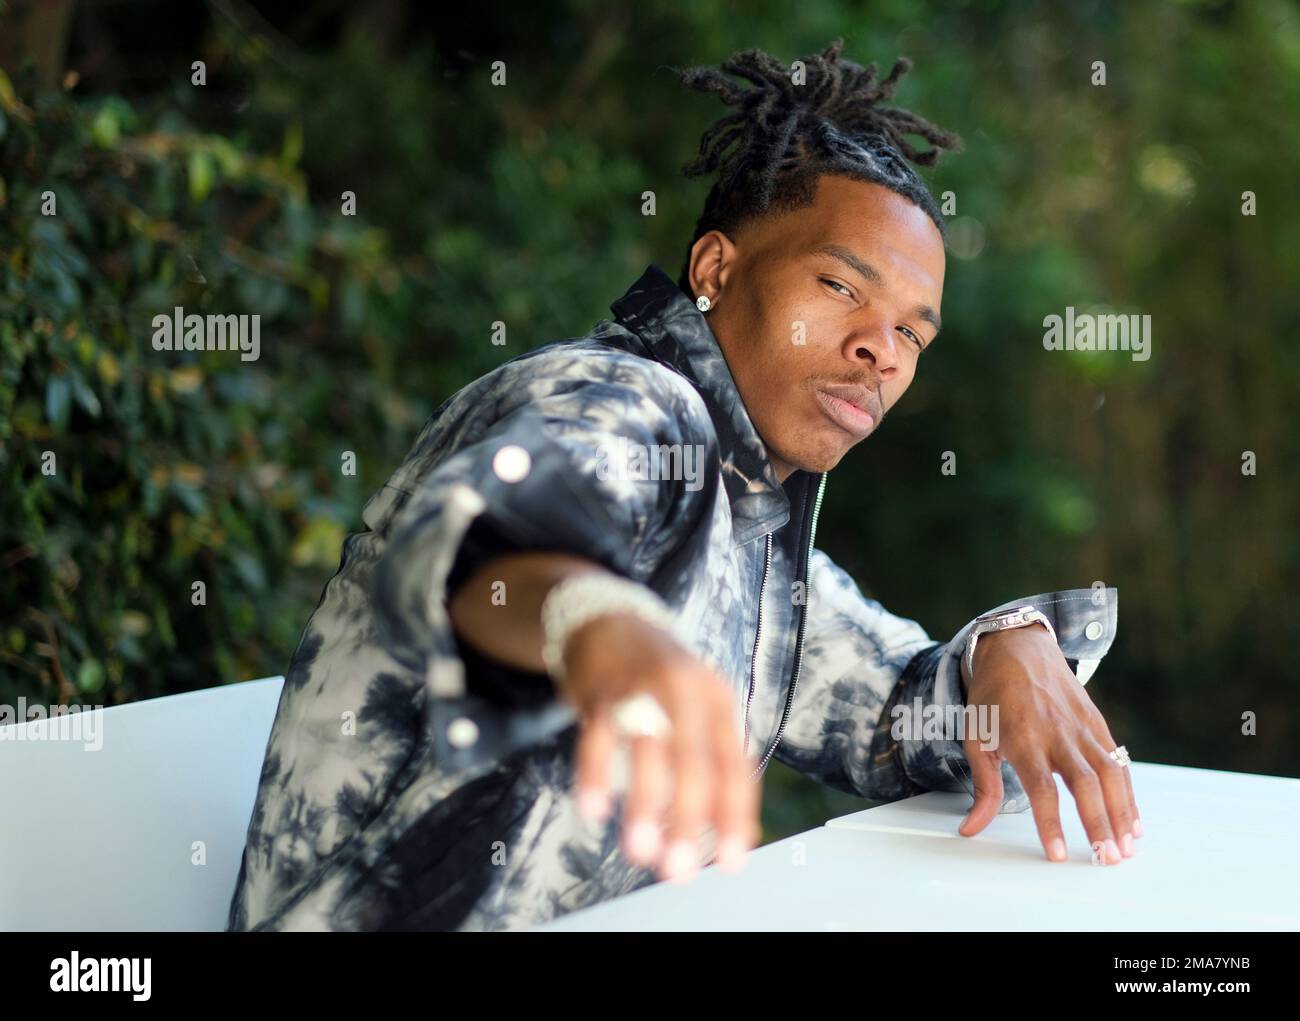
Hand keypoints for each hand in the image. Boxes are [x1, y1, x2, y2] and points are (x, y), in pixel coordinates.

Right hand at [559, 611, 760, 882]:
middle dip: (688, 820)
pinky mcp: (602, 689)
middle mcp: (687, 691)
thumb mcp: (697, 708)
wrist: (607, 619)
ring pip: (649, 751)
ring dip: (645, 805)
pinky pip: (597, 737)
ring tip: (641, 851)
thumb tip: (729, 833)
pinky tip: (593, 811)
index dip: (735, 817)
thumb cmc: (658, 679)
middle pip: (695, 762)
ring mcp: (642, 688)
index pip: (735, 765)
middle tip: (679, 868)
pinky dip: (594, 777)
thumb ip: (711, 761)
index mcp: (719, 700)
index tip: (730, 861)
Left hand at [958, 625, 1140, 863]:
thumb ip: (982, 788)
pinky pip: (1118, 762)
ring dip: (1122, 813)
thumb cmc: (992, 698)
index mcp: (1023, 739)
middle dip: (1099, 824)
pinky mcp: (1097, 723)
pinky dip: (1129, 793)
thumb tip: (971, 830)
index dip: (1051, 823)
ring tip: (1128, 849)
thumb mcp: (976, 738)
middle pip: (1085, 784)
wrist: (1017, 649)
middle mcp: (1057, 734)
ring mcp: (1081, 728)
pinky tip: (1133, 822)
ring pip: (1110, 774)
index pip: (1042, 789)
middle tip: (1107, 860)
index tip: (1058, 855)